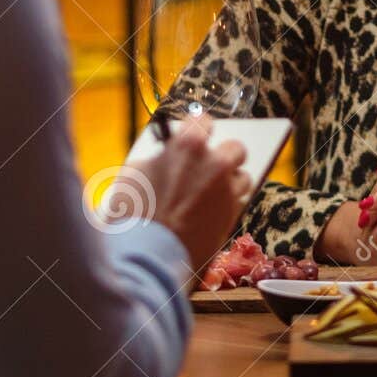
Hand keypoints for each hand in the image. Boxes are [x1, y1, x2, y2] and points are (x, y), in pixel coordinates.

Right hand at [121, 115, 250, 273]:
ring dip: (230, 183)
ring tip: (210, 194)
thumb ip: (159, 159)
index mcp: (189, 145)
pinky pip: (238, 203)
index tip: (196, 135)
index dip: (198, 129)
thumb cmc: (133, 213)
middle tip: (208, 167)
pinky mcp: (233, 217)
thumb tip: (166, 158)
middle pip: (234, 148)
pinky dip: (228, 205)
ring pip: (243, 177)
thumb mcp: (135, 173)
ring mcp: (228, 191)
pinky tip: (210, 213)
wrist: (146, 255)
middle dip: (223, 156)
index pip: (203, 121)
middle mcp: (216, 164)